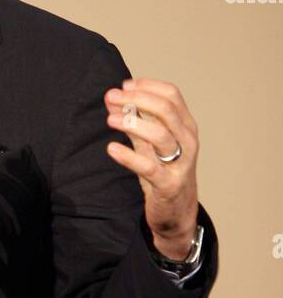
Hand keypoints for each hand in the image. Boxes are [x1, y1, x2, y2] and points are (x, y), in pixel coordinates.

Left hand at [103, 79, 198, 260]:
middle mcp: (188, 141)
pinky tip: (112, 149)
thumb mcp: (150, 143)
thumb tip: (113, 99)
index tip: (123, 86)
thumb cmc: (164, 171)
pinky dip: (129, 156)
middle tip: (112, 98)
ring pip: (160, 135)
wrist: (176, 211)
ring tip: (110, 119)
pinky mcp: (168, 184)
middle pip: (166, 110)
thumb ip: (135, 121)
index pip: (172, 95)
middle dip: (136, 99)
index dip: (147, 86)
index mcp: (186, 126)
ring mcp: (181, 163)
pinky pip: (149, 167)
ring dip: (133, 123)